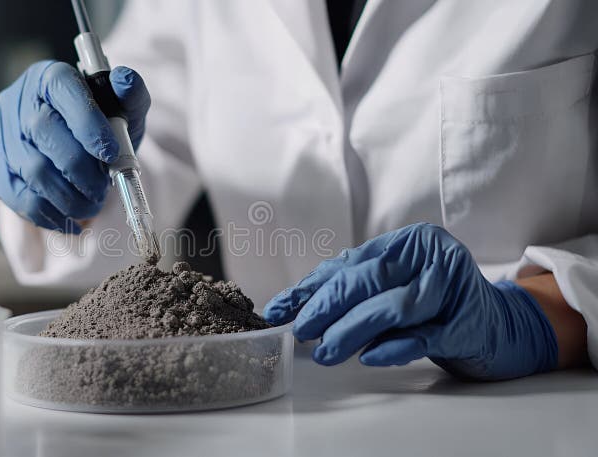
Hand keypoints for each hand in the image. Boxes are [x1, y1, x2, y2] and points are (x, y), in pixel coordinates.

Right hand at [0, 61, 150, 230]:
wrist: (78, 149)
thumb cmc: (102, 126)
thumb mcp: (123, 108)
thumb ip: (131, 93)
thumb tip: (125, 79)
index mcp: (49, 77)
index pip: (62, 90)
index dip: (88, 124)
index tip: (111, 154)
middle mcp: (19, 101)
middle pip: (44, 133)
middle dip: (81, 169)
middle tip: (103, 188)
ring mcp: (2, 136)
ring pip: (33, 171)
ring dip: (70, 197)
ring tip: (92, 204)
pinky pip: (20, 199)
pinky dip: (52, 215)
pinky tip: (72, 217)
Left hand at [264, 223, 558, 379]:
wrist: (498, 327)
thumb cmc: (435, 305)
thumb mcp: (393, 287)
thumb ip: (352, 289)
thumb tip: (294, 308)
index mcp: (409, 242)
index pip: (349, 264)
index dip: (311, 288)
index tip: (280, 310)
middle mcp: (431, 256)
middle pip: (368, 280)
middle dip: (327, 307)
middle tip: (302, 332)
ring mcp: (451, 289)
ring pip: (391, 307)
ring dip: (352, 331)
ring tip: (325, 353)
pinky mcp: (465, 325)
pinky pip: (422, 336)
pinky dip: (392, 346)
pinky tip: (368, 357)